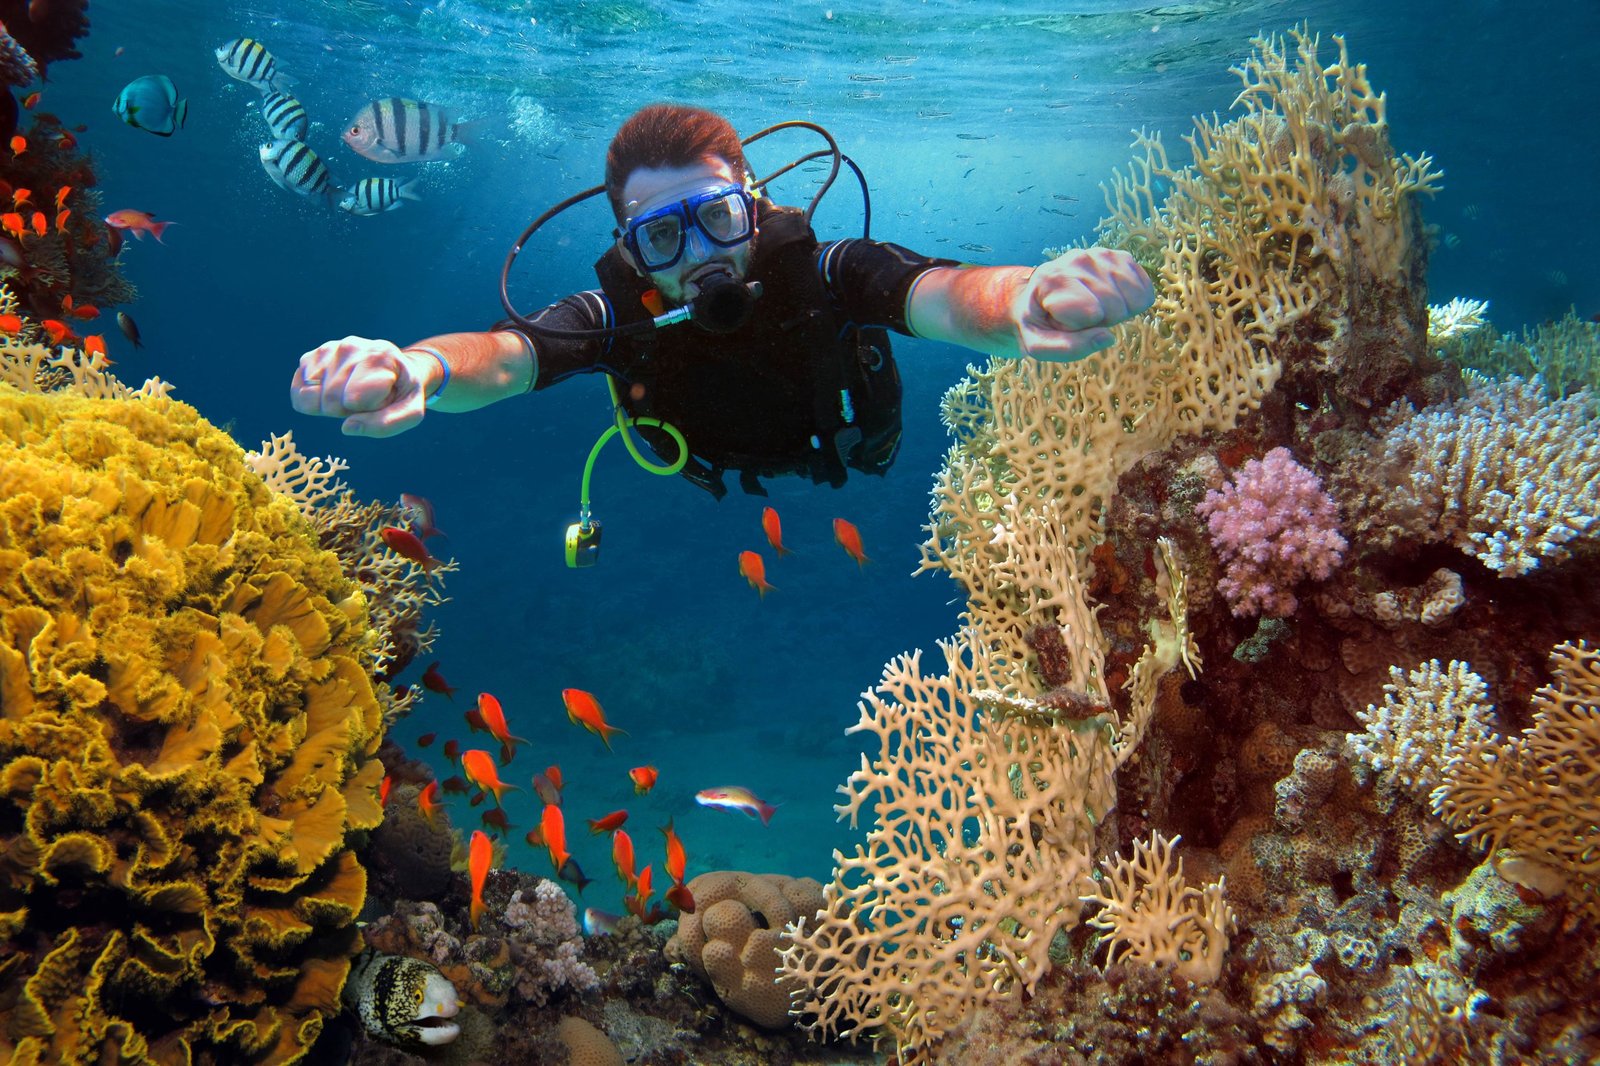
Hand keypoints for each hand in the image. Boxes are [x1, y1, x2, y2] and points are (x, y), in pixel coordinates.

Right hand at [290, 336, 439, 436]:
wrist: (394, 369)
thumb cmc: (401, 393)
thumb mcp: (410, 413)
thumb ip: (385, 425)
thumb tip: (347, 428)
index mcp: (380, 356)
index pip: (353, 400)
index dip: (366, 410)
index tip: (382, 399)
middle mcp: (351, 346)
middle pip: (330, 401)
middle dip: (346, 411)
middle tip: (365, 400)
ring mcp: (328, 349)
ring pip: (310, 397)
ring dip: (329, 406)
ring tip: (351, 394)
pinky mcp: (311, 357)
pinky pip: (298, 392)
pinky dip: (312, 402)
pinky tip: (332, 393)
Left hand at [1013, 248, 1154, 361]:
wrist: (1040, 298)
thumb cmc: (1039, 324)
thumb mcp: (1039, 346)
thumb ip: (1067, 348)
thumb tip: (1107, 337)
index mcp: (1051, 278)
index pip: (1092, 313)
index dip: (1081, 328)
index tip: (1061, 322)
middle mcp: (1077, 259)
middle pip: (1115, 307)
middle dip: (1100, 322)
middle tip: (1078, 318)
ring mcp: (1101, 255)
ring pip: (1134, 300)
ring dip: (1117, 314)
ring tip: (1092, 309)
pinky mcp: (1120, 257)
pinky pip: (1145, 291)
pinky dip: (1133, 304)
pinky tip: (1112, 302)